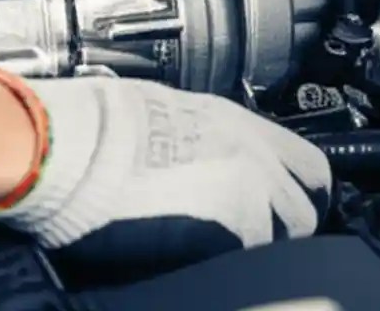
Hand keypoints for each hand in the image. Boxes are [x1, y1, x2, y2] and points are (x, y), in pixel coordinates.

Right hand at [0, 77, 330, 274]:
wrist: (68, 148)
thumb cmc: (93, 126)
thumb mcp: (162, 112)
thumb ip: (203, 140)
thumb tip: (206, 159)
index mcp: (237, 124)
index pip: (311, 167)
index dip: (299, 194)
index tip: (286, 207)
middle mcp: (252, 158)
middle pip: (304, 214)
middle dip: (281, 231)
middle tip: (245, 238)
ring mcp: (245, 200)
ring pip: (278, 244)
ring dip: (251, 250)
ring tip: (207, 249)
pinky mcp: (225, 239)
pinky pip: (245, 264)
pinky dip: (224, 266)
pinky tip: (189, 257)